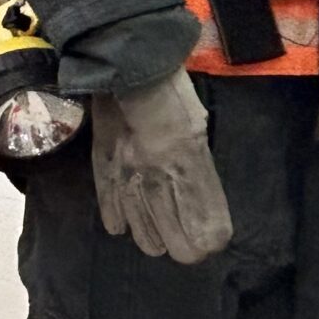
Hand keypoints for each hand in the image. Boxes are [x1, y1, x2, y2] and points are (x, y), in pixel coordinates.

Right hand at [90, 69, 233, 264]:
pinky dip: (114, 214)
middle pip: (171, 221)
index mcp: (189, 157)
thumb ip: (195, 154)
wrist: (129, 63)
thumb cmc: (171, 86)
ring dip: (150, 236)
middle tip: (189, 255)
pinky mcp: (105, 159)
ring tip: (155, 248)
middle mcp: (159, 168)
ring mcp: (129, 166)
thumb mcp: (198, 120)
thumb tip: (194, 176)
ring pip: (140, 215)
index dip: (208, 232)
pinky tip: (118, 229)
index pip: (202, 209)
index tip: (213, 244)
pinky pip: (108, 194)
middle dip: (183, 244)